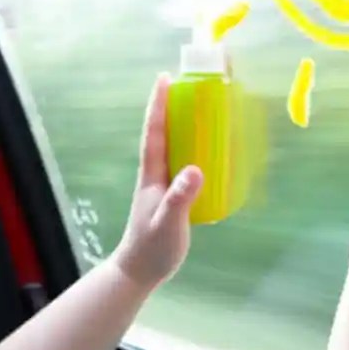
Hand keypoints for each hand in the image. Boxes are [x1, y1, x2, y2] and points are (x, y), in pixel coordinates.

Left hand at [108, 74, 202, 288]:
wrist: (140, 270)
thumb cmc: (152, 247)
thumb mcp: (168, 222)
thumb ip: (180, 198)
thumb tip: (196, 170)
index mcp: (151, 174)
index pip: (154, 133)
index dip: (159, 105)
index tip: (164, 79)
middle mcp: (156, 174)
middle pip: (163, 133)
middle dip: (171, 107)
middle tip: (185, 83)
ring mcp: (163, 185)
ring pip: (173, 147)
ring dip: (183, 126)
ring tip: (199, 108)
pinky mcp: (172, 196)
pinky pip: (183, 163)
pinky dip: (194, 149)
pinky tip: (208, 150)